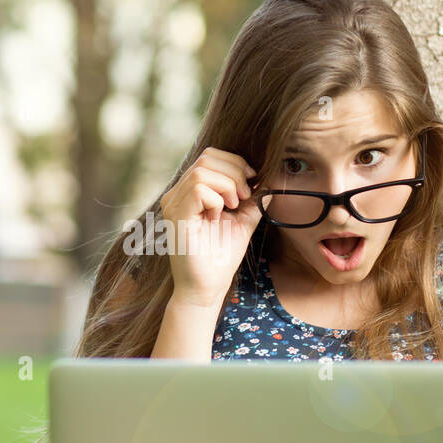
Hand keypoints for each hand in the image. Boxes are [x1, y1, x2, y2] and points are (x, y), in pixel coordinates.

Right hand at [158, 147, 261, 306]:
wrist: (207, 287)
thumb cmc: (221, 256)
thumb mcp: (243, 219)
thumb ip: (253, 198)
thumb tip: (269, 177)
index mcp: (190, 191)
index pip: (211, 155)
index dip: (235, 163)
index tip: (251, 184)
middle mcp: (177, 193)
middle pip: (207, 157)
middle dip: (235, 172)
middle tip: (244, 197)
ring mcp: (173, 203)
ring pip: (202, 171)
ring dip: (227, 186)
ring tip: (232, 207)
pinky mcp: (175, 215)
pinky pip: (198, 190)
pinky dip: (216, 200)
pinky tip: (217, 217)